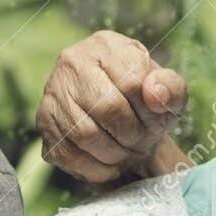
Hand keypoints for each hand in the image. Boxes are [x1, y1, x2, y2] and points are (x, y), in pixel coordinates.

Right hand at [35, 32, 188, 186]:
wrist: (118, 115)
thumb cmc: (144, 101)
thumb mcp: (168, 91)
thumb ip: (171, 89)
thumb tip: (154, 95)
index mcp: (107, 46)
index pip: (132, 83)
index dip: (149, 112)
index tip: (154, 121)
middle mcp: (73, 62)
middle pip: (107, 108)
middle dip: (132, 135)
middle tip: (140, 142)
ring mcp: (53, 92)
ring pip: (85, 135)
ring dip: (114, 154)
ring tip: (125, 152)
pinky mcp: (44, 121)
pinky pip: (67, 154)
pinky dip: (95, 168)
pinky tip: (108, 163)